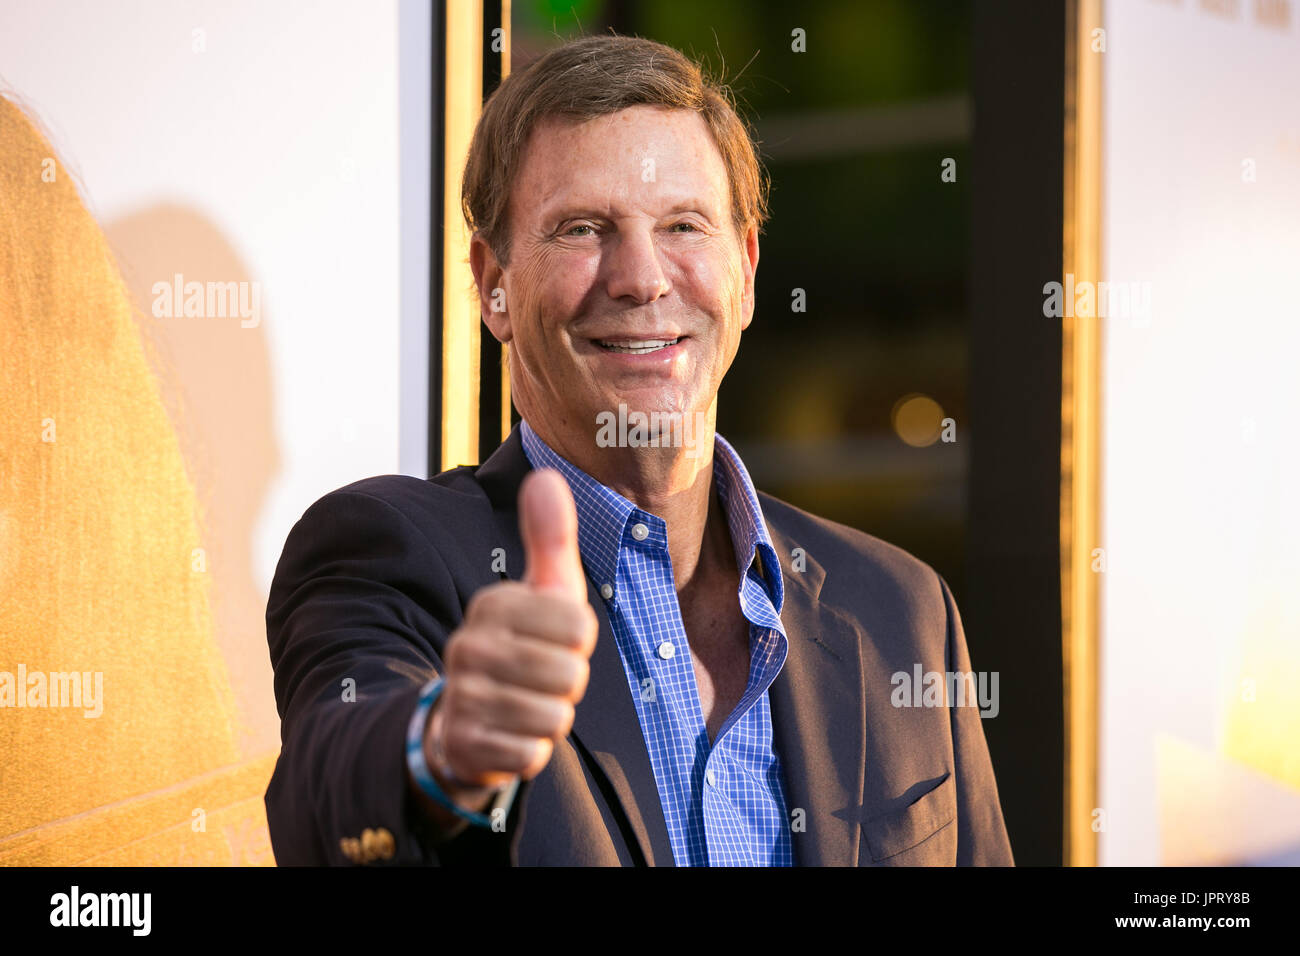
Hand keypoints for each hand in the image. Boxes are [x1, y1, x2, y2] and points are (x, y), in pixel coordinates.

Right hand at [426, 468, 597, 796]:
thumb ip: (550, 538)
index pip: (579, 627)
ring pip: (553, 715)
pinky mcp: (465, 743)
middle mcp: (470, 646)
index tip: (554, 641)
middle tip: (541, 677)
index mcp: (493, 605)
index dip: (578, 642)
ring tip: (526, 703)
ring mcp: (463, 696)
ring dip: (551, 716)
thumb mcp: (541, 592)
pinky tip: (512, 733)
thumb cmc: (520, 647)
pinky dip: (531, 749)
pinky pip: (531, 753)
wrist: (463, 720)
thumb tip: (547, 475)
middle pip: (571, 675)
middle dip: (567, 682)